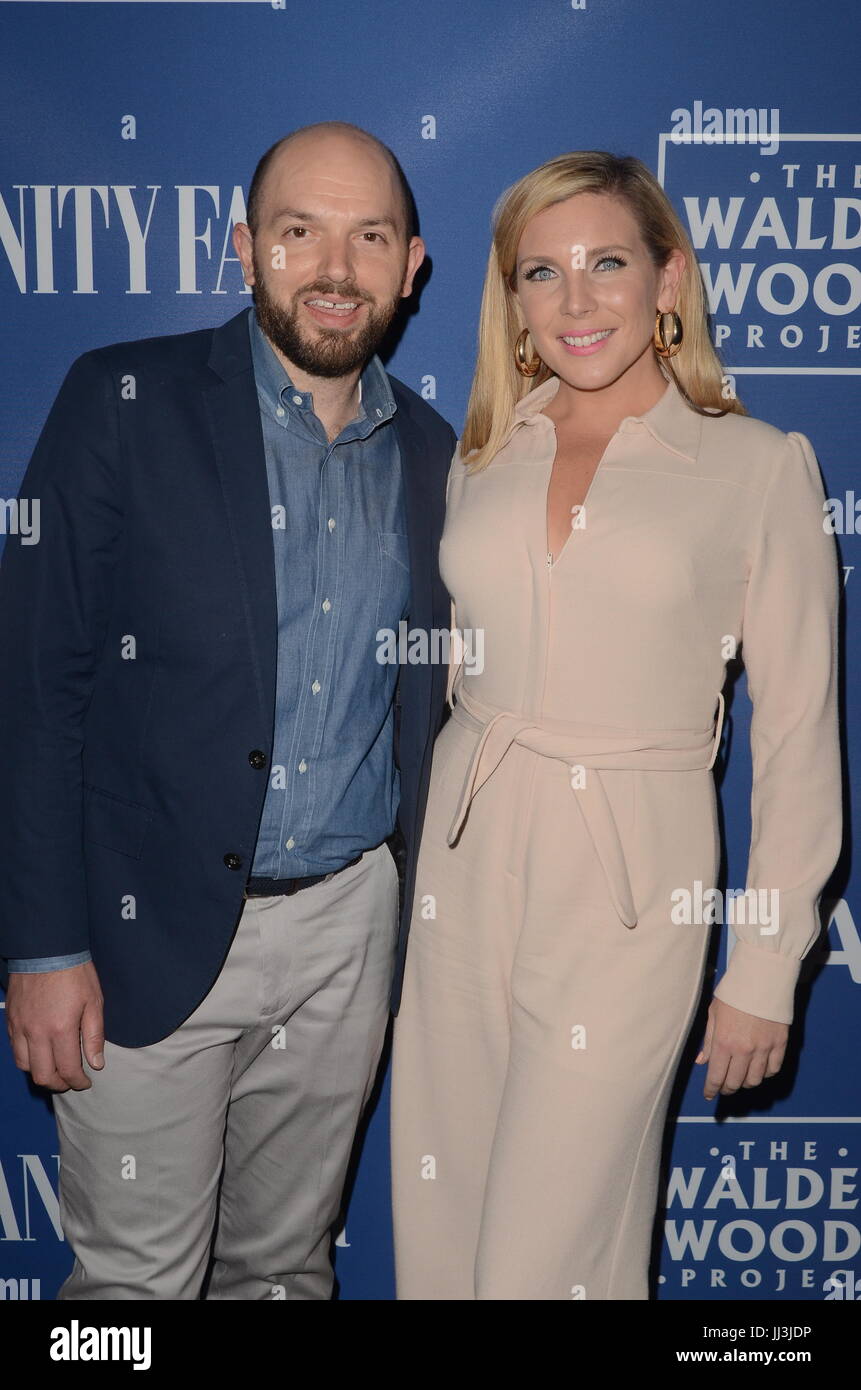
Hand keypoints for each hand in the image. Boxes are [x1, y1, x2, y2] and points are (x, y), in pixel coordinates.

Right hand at [6, 961, 104, 1091]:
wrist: (46, 950)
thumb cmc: (74, 974)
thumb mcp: (94, 1002)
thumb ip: (94, 1036)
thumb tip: (96, 1064)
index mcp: (61, 1030)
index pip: (67, 1069)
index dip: (78, 1082)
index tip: (86, 1082)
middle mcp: (37, 1033)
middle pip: (43, 1075)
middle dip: (59, 1084)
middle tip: (70, 1081)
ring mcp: (20, 1027)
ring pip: (24, 1066)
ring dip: (40, 1073)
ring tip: (55, 1070)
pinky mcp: (11, 1020)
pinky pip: (15, 1050)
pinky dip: (26, 1059)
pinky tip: (39, 1054)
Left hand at [695, 996, 787, 1099]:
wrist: (762, 978)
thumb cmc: (733, 993)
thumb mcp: (714, 1014)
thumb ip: (709, 1040)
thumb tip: (702, 1061)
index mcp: (724, 1042)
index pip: (716, 1077)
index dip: (712, 1089)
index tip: (709, 1095)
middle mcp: (744, 1050)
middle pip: (735, 1082)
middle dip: (727, 1088)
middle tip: (724, 1087)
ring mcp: (764, 1048)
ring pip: (755, 1080)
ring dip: (746, 1083)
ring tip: (741, 1077)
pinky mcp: (780, 1044)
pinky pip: (773, 1069)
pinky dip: (765, 1073)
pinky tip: (759, 1069)